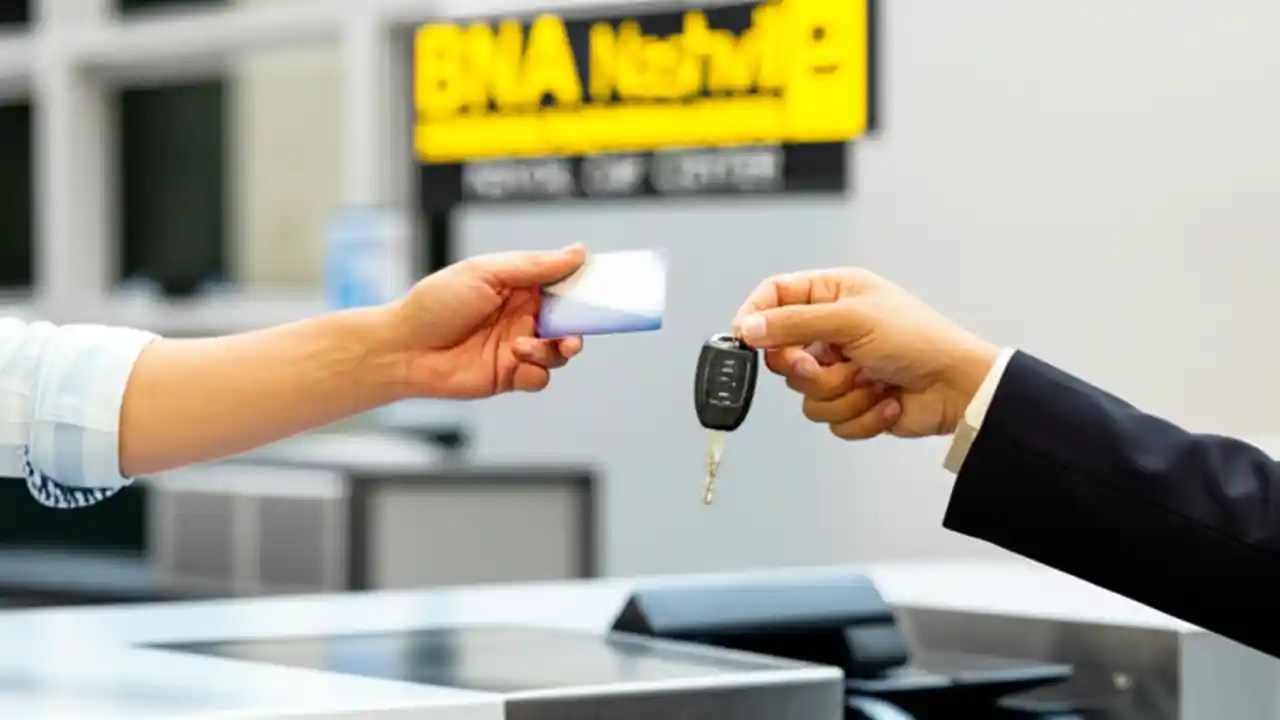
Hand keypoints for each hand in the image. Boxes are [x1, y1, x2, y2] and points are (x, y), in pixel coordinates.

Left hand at [387, 245, 586, 398]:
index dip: (585, 288)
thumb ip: (535, 266)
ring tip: (523, 346)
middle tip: (574, 332)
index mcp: (520, 286)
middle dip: (579, 327)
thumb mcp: (486, 273)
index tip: (604, 291)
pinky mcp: (510, 375)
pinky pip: (541, 377)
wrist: (404, 348)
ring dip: (552, 351)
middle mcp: (523, 316)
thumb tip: (579, 251)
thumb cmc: (436, 303)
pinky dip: (537, 372)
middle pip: (570, 321)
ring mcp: (518, 347)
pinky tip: (517, 363)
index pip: (564, 284)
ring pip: (560, 352)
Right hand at [732, 268, 998, 438]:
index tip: (744, 338)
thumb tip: (748, 327)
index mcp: (832, 294)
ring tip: (874, 380)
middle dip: (810, 368)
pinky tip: (886, 398)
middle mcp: (831, 330)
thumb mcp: (851, 320)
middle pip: (782, 354)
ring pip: (805, 394)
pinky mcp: (850, 402)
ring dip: (842, 393)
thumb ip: (794, 323)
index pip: (774, 296)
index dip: (755, 316)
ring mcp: (840, 368)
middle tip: (834, 362)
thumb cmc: (919, 340)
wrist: (957, 389)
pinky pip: (829, 419)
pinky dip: (859, 414)